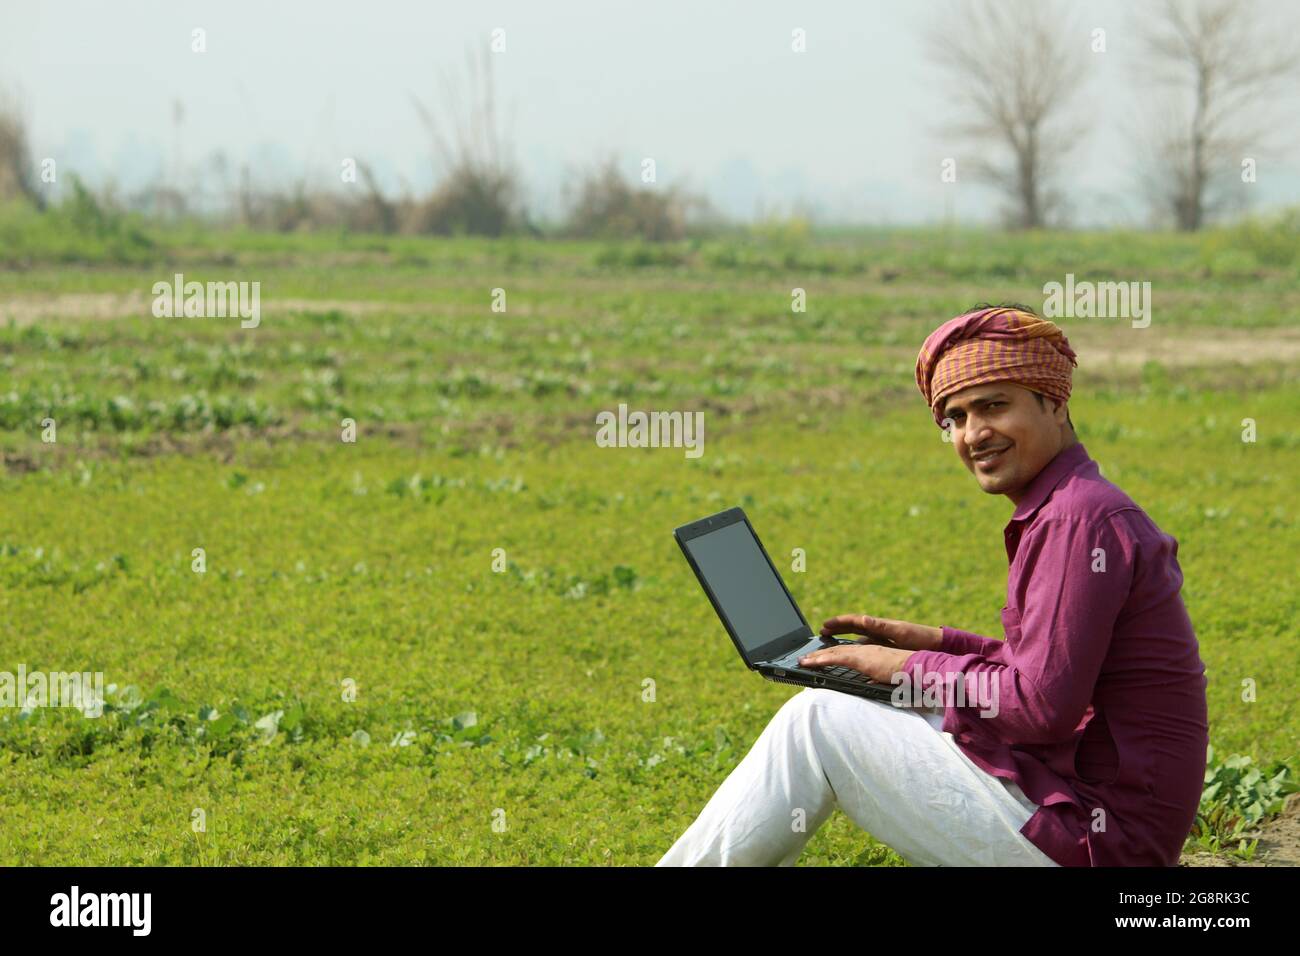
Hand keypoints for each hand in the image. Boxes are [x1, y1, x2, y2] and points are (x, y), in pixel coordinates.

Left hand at [797, 643, 913, 683]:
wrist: (919, 666)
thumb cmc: (908, 673)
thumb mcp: (890, 678)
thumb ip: (878, 679)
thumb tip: (870, 685)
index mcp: (872, 654)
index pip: (848, 654)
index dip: (833, 656)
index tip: (821, 660)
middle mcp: (866, 649)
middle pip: (838, 651)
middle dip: (819, 655)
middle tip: (804, 659)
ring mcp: (863, 652)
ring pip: (833, 652)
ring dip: (816, 657)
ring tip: (802, 661)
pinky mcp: (861, 658)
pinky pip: (837, 657)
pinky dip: (822, 660)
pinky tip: (811, 663)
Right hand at [819, 613, 942, 652]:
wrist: (936, 645)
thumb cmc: (919, 637)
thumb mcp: (900, 631)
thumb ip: (881, 626)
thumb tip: (863, 620)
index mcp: (879, 625)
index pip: (854, 621)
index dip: (839, 622)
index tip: (824, 625)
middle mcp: (879, 630)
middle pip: (853, 627)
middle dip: (837, 628)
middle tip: (822, 631)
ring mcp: (883, 638)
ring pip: (859, 637)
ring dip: (845, 638)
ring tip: (831, 641)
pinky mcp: (888, 647)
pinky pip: (868, 646)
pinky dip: (858, 648)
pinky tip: (852, 655)